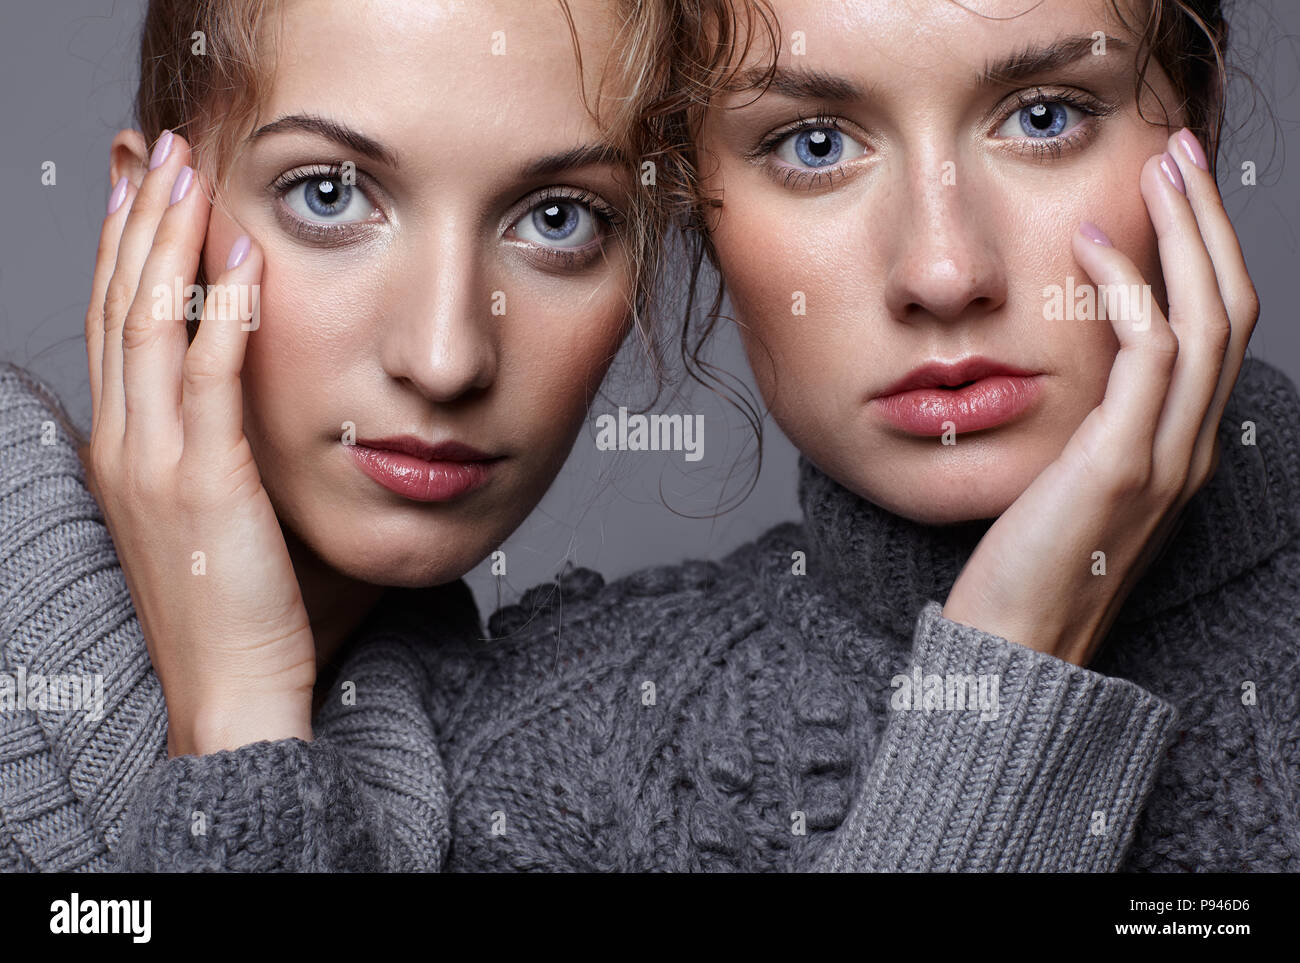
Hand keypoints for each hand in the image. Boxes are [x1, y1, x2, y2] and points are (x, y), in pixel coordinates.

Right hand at [85, 129, 316, 753]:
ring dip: (169, 245)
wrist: (230, 690)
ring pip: (149, 328)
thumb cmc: (238, 610)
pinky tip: (241, 260)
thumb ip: (227, 450)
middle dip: (139, 224)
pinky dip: (221, 312)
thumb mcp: (217, 516)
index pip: (117, 329)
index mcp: (126, 452)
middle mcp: (126, 447)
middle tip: (161, 154)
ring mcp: (155, 464)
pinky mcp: (205, 483)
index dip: (128, 254)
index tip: (146, 192)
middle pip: (121, 309)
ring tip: (190, 176)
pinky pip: (208, 379)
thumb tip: (265, 401)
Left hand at [942, 127, 1258, 666]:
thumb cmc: (1025, 563)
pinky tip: (1092, 247)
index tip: (1174, 192)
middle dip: (1210, 223)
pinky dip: (1131, 290)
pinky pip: (1149, 355)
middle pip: (1230, 309)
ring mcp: (1164, 457)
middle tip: (1180, 154)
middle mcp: (1189, 448)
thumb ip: (1088, 426)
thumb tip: (1069, 367)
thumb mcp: (1066, 480)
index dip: (1207, 254)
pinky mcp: (1121, 465)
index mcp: (1179, 448)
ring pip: (1208, 320)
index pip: (1217, 330)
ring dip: (1187, 236)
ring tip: (1155, 173)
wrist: (1012, 641)